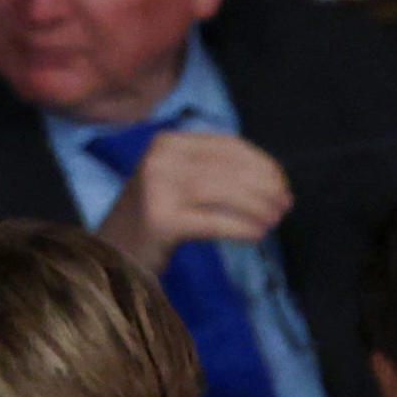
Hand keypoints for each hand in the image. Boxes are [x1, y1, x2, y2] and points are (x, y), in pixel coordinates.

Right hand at [94, 133, 293, 274]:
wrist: (110, 254)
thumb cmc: (153, 220)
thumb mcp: (178, 182)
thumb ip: (215, 172)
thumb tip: (273, 180)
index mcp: (168, 142)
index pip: (226, 145)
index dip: (261, 163)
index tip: (283, 183)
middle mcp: (160, 158)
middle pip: (226, 167)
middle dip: (264, 185)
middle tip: (286, 204)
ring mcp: (157, 187)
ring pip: (221, 191)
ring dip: (256, 206)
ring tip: (275, 220)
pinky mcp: (160, 220)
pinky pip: (212, 221)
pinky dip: (240, 227)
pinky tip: (257, 235)